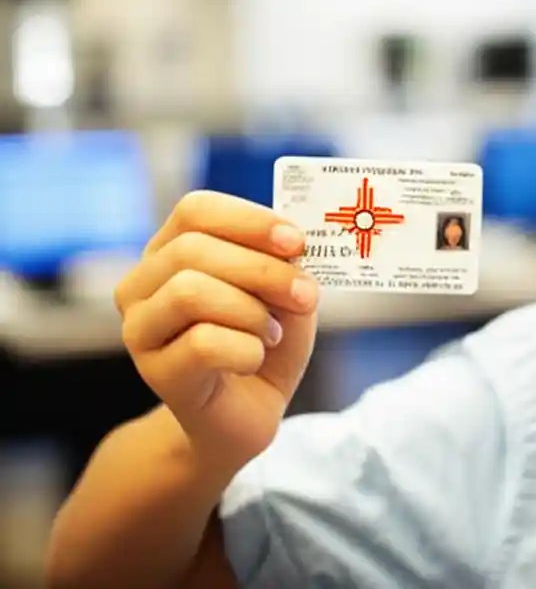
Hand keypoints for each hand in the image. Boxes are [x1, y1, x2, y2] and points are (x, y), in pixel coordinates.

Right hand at [114, 191, 319, 470]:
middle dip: (263, 270)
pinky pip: (202, 343)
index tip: (297, 243)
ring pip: (189, 292)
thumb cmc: (264, 342)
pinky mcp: (155, 371)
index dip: (249, 220)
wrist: (248, 414)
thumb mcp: (284, 294)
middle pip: (194, 250)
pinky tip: (253, 359)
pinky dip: (246, 349)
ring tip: (270, 333)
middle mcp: (142, 284)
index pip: (194, 210)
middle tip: (306, 296)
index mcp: (171, 251)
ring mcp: (140, 329)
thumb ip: (284, 264)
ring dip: (251, 312)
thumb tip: (292, 244)